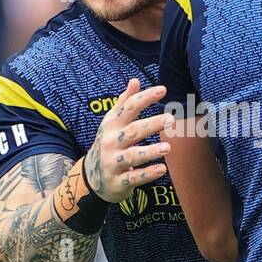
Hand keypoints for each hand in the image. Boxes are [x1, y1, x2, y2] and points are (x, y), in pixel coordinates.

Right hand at [84, 78, 174, 202]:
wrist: (91, 177)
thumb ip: (124, 102)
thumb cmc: (109, 143)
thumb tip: (135, 80)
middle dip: (151, 124)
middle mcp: (111, 142)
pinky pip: (134, 178)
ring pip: (132, 156)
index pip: (129, 108)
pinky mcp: (119, 181)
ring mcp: (113, 162)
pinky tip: (163, 169)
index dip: (145, 98)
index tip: (163, 90)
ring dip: (150, 151)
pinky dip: (148, 174)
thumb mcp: (112, 123)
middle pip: (133, 131)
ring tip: (168, 147)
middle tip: (171, 119)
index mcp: (112, 125)